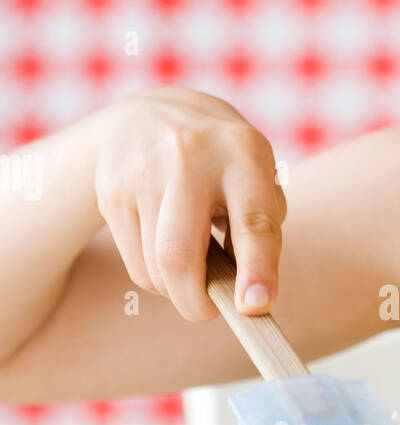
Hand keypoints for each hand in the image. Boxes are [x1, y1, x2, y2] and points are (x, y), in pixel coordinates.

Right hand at [92, 86, 286, 319]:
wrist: (152, 113)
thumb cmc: (224, 162)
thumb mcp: (257, 177)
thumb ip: (261, 231)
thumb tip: (247, 298)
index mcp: (243, 153)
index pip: (252, 221)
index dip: (257, 270)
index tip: (255, 308)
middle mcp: (190, 158)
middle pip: (179, 256)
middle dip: (196, 303)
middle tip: (210, 310)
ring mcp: (143, 173)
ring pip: (155, 269)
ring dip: (177, 288)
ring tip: (193, 265)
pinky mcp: (111, 192)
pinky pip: (135, 265)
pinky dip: (156, 277)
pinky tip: (166, 248)